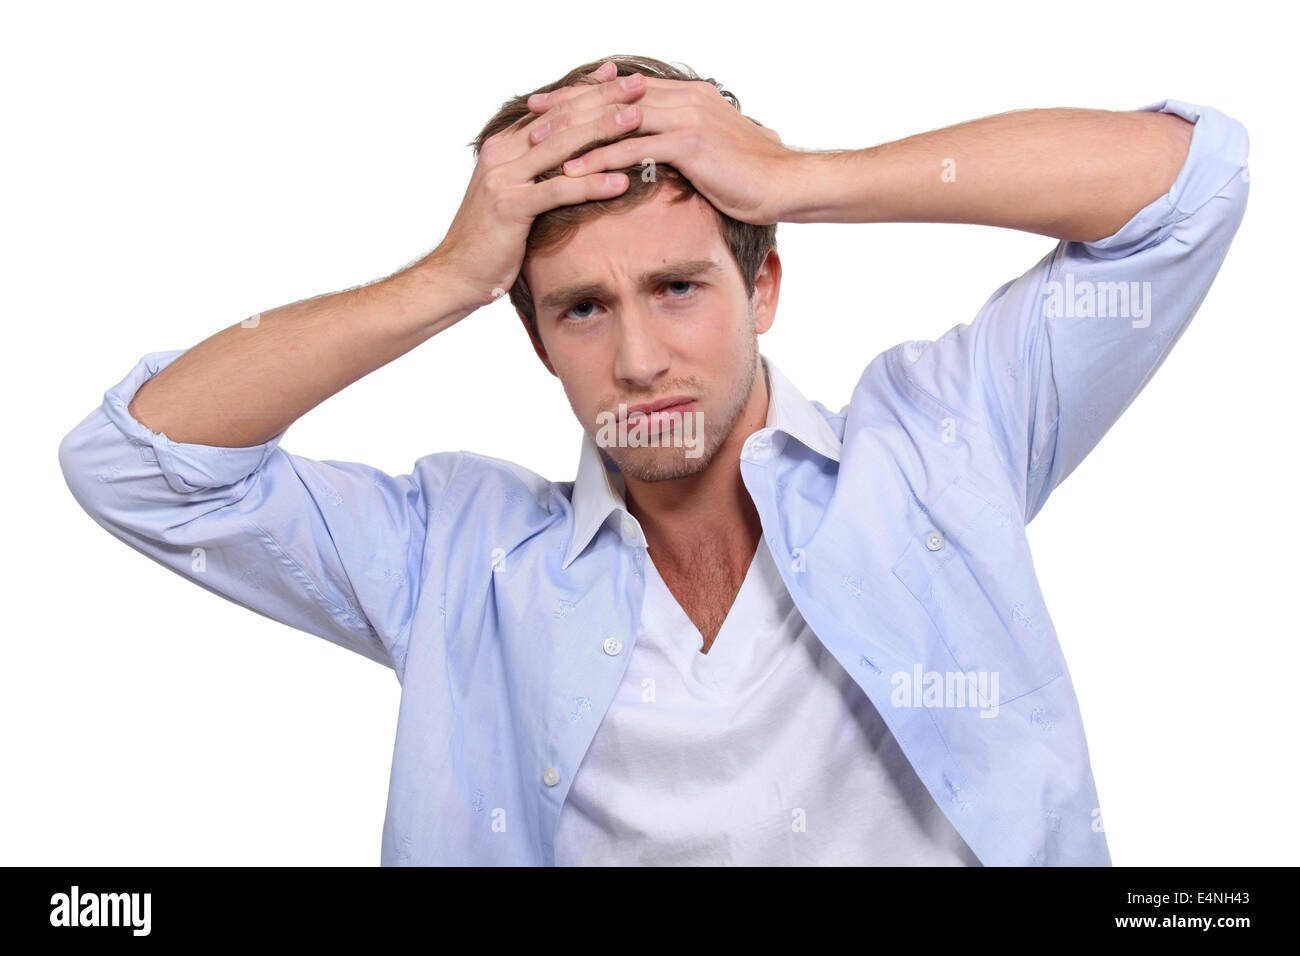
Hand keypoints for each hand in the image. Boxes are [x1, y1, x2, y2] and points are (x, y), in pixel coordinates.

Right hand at [429, 61, 646, 308]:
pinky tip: (621, 183)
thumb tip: (572, 160)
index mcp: (503, 146)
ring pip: (561, 147)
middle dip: (602, 98)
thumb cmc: (492, 239)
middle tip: (638, 83)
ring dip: (603, 130)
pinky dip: (591, 185)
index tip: (618, 75)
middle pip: (560, 118)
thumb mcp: (514, 195)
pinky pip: (557, 191)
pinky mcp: (510, 207)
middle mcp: (502, 154)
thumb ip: (537, 172)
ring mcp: (504, 178)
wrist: (455, 273)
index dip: (585, 89)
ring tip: (638, 119)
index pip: (552, 109)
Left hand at [528, 71, 797, 224]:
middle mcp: (683, 99)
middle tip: (531, 114)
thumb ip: (683, 144)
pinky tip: (572, 173)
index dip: (585, 94)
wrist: (788, 184)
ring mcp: (686, 118)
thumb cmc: (753, 177)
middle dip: (568, 104)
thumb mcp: (712, 153)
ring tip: (539, 145)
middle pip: (611, 97)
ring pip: (616, 119)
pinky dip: (599, 159)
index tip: (552, 103)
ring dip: (575, 131)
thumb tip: (664, 153)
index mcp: (687, 96)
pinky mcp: (690, 144)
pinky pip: (633, 149)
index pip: (623, 90)